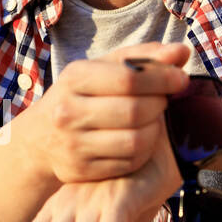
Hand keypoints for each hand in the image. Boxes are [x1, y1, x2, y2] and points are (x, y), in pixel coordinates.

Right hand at [31, 42, 190, 185]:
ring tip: (154, 120)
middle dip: (159, 104)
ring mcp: (73, 144)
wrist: (39, 139)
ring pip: (135, 140)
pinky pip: (129, 162)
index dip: (163, 78)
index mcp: (74, 77)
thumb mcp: (102, 69)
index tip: (181, 79)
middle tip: (164, 101)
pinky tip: (142, 140)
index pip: (129, 78)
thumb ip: (143, 57)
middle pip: (135, 110)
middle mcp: (68, 111)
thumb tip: (182, 52)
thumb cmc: (81, 96)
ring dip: (155, 130)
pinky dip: (144, 151)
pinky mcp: (81, 170)